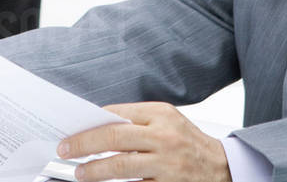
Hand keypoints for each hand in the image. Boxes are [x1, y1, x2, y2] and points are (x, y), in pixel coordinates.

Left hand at [57, 102, 231, 181]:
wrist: (221, 166)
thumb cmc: (186, 141)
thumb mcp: (166, 120)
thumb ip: (136, 120)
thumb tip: (97, 124)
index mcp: (160, 114)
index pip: (116, 114)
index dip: (90, 124)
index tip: (71, 131)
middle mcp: (164, 137)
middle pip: (114, 137)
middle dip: (84, 144)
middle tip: (65, 150)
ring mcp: (167, 163)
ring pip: (122, 166)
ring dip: (95, 170)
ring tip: (80, 173)